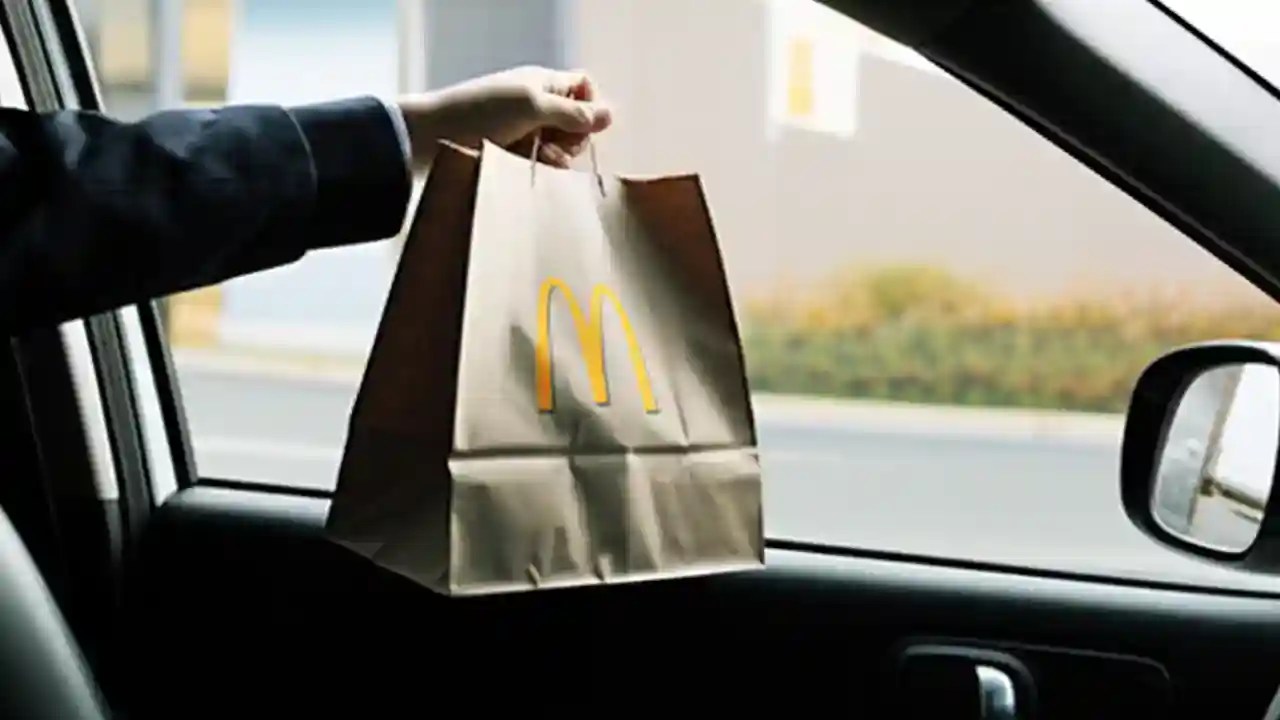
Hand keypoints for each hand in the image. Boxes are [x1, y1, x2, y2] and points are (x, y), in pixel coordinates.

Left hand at [398, 66, 612, 169]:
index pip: (583, 88)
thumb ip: (572, 113)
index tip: (583, 125)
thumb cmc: (480, 114)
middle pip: (575, 122)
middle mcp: (535, 105)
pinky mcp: (511, 157)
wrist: (429, 139)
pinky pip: (539, 165)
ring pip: (560, 148)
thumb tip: (609, 115)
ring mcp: (523, 132)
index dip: (590, 106)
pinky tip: (530, 173)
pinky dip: (539, 169)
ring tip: (538, 162)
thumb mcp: (531, 106)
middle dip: (573, 138)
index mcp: (542, 82)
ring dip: (556, 158)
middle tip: (555, 146)